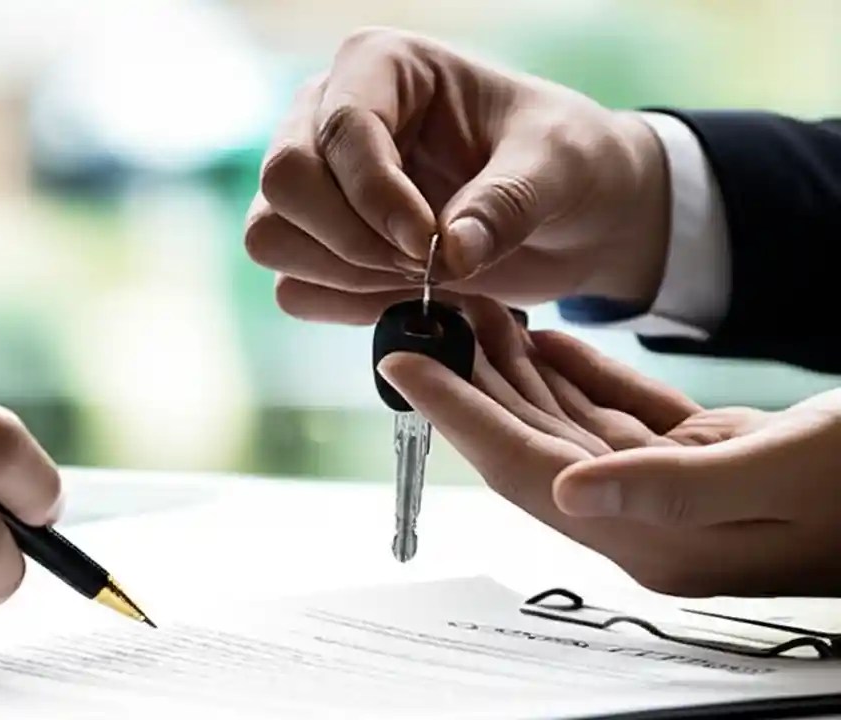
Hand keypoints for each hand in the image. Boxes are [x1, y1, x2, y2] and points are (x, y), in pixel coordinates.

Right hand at [246, 28, 670, 322]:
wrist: (570, 217)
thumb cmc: (565, 163)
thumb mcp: (560, 167)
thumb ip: (506, 204)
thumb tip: (448, 254)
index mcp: (381, 65)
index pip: (341, 127)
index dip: (377, 197)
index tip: (433, 245)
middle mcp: (325, 114)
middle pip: (284, 181)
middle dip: (354, 240)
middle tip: (428, 266)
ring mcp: (312, 183)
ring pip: (271, 237)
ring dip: (344, 276)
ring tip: (422, 280)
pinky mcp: (314, 244)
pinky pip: (292, 289)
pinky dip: (344, 306)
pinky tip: (404, 297)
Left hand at [379, 297, 840, 597]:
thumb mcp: (788, 472)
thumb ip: (670, 489)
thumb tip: (568, 495)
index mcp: (661, 538)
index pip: (525, 469)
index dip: (455, 413)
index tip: (398, 361)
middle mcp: (656, 521)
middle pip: (532, 444)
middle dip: (473, 381)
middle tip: (425, 321)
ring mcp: (681, 491)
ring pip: (572, 424)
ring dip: (520, 369)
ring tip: (474, 312)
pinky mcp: (711, 459)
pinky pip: (624, 415)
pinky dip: (584, 375)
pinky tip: (546, 340)